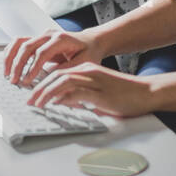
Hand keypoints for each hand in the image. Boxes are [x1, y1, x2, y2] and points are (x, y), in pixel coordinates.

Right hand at [3, 28, 105, 87]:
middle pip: (27, 47)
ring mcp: (41, 35)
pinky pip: (19, 42)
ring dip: (11, 58)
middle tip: (14, 81)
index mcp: (61, 39)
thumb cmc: (89, 52)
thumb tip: (52, 81)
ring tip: (7, 73)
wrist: (91, 42)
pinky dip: (11, 53)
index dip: (33, 68)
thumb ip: (68, 71)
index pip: (42, 53)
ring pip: (19, 42)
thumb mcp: (84, 63)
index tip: (27, 81)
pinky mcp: (37, 39)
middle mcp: (49, 34)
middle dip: (18, 65)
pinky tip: (8, 65)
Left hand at [27, 63, 155, 117]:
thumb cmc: (124, 94)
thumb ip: (81, 95)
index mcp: (86, 70)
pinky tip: (55, 105)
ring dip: (46, 93)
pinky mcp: (100, 93)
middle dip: (39, 89)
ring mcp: (94, 81)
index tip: (33, 94)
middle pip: (56, 76)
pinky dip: (63, 98)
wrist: (146, 93)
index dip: (42, 83)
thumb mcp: (98, 93)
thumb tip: (64, 102)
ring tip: (37, 104)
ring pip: (62, 82)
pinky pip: (76, 93)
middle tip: (29, 101)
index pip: (58, 73)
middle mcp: (88, 72)